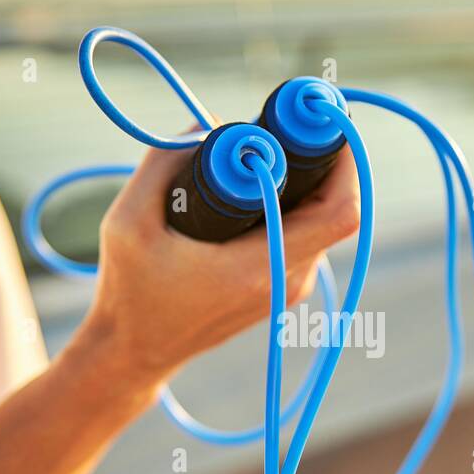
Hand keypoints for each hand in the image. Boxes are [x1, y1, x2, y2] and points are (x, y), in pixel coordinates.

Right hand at [75, 143, 360, 387]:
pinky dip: (292, 203)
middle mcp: (286, 280)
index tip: (319, 122)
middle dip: (322, 160)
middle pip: (334, 210)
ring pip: (319, 221)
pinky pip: (303, 235)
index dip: (346, 163)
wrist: (134, 351)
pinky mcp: (280, 287)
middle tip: (291, 123)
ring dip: (306, 181)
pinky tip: (260, 183)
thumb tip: (208, 123)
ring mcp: (287, 287)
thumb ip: (162, 165)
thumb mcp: (127, 223)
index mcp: (259, 269)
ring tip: (269, 150)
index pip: (337, 214)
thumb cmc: (129, 291)